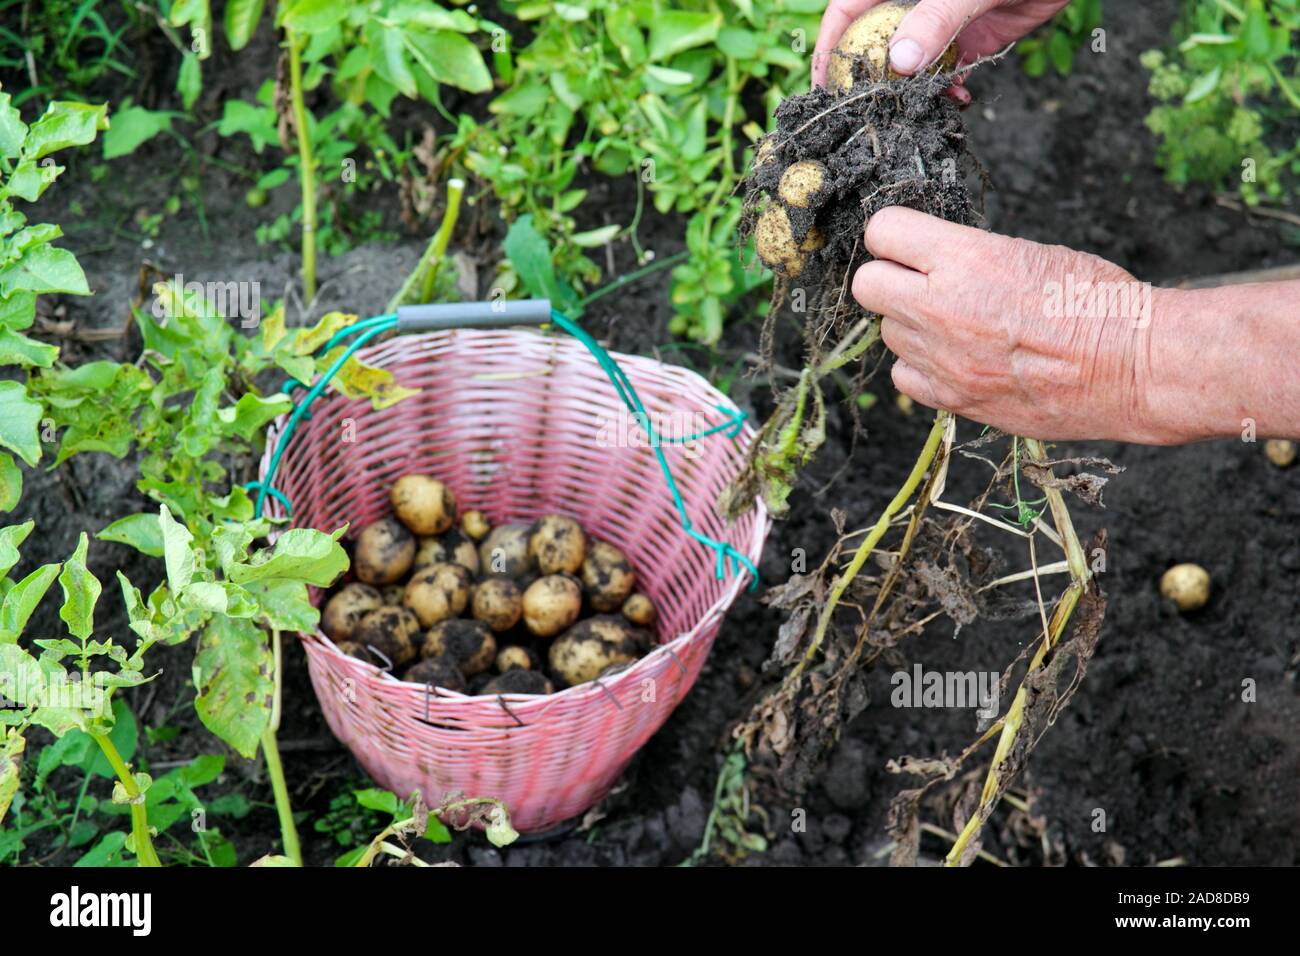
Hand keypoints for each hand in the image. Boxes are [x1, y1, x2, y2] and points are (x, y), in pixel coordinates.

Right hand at [812, 0, 1073, 100]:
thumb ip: (936, 19)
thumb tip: (900, 61)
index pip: (847, 10)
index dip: (828, 45)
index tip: (823, 84)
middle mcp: (916, 1)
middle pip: (875, 41)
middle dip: (873, 78)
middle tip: (871, 111)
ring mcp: (941, 19)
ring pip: (911, 62)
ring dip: (913, 90)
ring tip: (918, 110)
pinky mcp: (970, 36)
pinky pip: (946, 70)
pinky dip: (948, 89)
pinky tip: (956, 100)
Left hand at [852, 207, 1195, 443]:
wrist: (1134, 368)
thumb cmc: (1098, 303)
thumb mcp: (1030, 252)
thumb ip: (969, 256)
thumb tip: (932, 259)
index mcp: (964, 258)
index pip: (882, 231)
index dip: (894, 235)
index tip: (909, 242)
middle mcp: (941, 307)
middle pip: (866, 286)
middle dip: (890, 280)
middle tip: (922, 283)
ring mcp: (942, 358)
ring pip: (888, 334)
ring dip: (912, 326)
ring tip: (958, 325)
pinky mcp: (953, 398)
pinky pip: (905, 377)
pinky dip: (922, 368)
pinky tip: (957, 359)